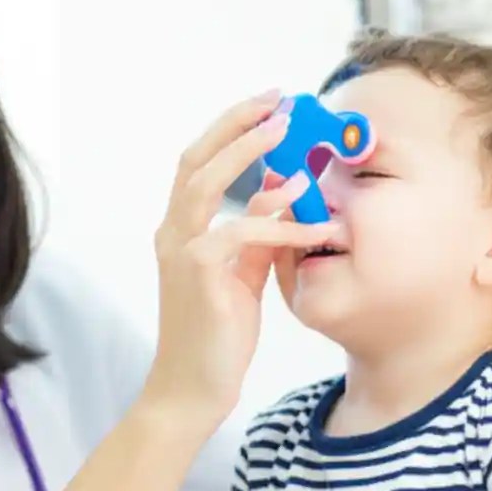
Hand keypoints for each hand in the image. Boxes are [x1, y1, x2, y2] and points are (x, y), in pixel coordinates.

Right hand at [145, 90, 340, 429]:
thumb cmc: (217, 335)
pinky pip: (244, 233)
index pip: (197, 163)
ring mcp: (181, 251)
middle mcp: (172, 232)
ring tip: (288, 135)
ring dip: (248, 153)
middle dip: (236, 123)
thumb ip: (257, 234)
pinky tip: (319, 224)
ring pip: (207, 183)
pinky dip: (283, 223)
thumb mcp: (242, 274)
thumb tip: (286, 195)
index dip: (230, 128)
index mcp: (179, 229)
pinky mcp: (199, 274)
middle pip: (195, 158)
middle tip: (278, 101)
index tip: (268, 105)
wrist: (192, 389)